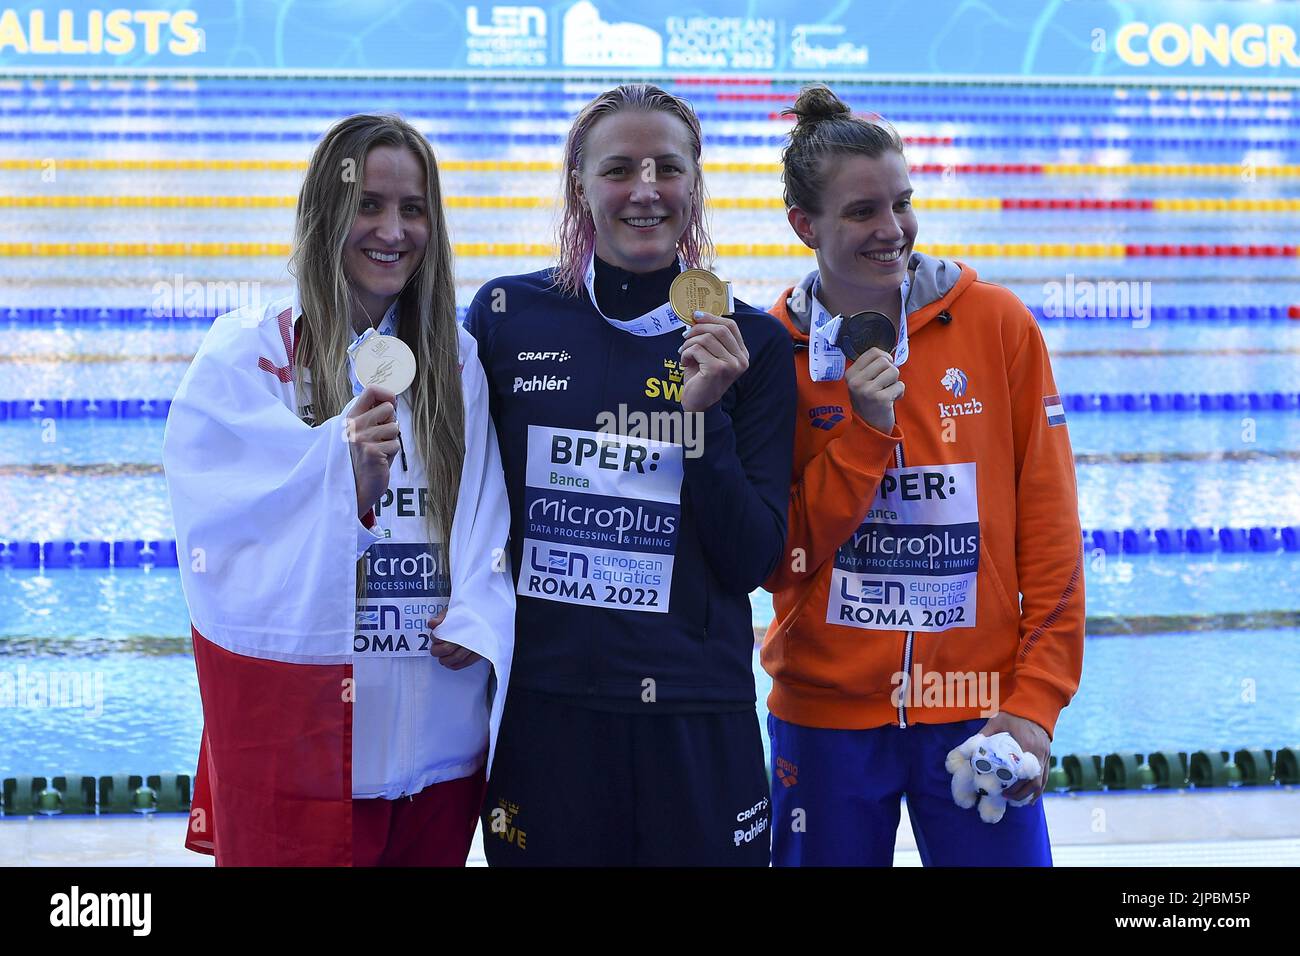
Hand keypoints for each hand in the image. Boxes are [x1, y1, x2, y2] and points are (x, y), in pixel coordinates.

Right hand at [347, 385, 400, 518]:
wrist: (359, 485)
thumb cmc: (367, 456)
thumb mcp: (367, 431)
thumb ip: (376, 414)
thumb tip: (393, 398)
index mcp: (352, 416)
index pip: (371, 390)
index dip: (387, 394)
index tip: (390, 404)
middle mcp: (353, 425)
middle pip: (389, 408)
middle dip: (391, 423)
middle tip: (380, 438)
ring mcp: (360, 438)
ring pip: (394, 427)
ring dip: (391, 440)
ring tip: (379, 450)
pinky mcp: (371, 451)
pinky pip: (395, 444)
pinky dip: (392, 453)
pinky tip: (380, 459)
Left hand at [426, 609, 483, 669]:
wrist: (486, 614)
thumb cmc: (468, 613)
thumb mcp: (454, 611)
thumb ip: (442, 618)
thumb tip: (431, 624)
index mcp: (460, 623)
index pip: (442, 635)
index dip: (435, 638)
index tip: (434, 637)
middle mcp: (468, 635)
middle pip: (447, 649)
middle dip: (437, 651)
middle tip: (435, 649)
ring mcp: (475, 644)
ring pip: (457, 657)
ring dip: (445, 660)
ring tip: (442, 658)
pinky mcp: (481, 651)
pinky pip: (467, 662)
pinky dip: (456, 665)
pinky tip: (450, 664)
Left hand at [678, 312, 748, 412]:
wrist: (697, 405)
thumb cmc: (701, 378)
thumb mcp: (709, 354)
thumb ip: (709, 337)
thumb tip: (698, 315)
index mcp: (742, 354)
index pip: (731, 326)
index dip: (712, 317)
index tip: (696, 315)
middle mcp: (740, 360)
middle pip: (719, 330)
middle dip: (698, 329)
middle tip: (685, 335)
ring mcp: (730, 365)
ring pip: (706, 338)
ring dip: (689, 343)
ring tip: (684, 352)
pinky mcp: (716, 370)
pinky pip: (697, 349)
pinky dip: (686, 353)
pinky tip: (685, 362)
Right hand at [845, 347, 904, 432]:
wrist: (868, 427)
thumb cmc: (868, 401)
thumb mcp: (861, 382)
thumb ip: (871, 367)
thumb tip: (889, 356)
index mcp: (850, 374)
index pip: (873, 352)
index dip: (884, 357)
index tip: (885, 367)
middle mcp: (856, 381)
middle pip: (885, 360)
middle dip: (890, 370)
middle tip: (885, 383)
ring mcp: (868, 390)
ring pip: (894, 371)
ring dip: (895, 381)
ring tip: (887, 391)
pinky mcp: (881, 399)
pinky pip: (900, 385)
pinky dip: (899, 392)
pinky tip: (891, 400)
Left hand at [978, 712, 1050, 804]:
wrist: (1035, 705)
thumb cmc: (1014, 714)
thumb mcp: (997, 722)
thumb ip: (984, 735)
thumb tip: (966, 750)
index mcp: (1029, 746)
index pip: (1026, 773)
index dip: (1017, 787)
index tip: (1004, 792)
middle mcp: (1040, 754)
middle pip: (1035, 782)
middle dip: (1021, 793)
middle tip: (1006, 796)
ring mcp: (1046, 756)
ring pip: (1042, 782)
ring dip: (1029, 794)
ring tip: (1016, 800)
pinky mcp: (1047, 757)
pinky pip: (1044, 777)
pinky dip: (1037, 789)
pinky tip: (1029, 797)